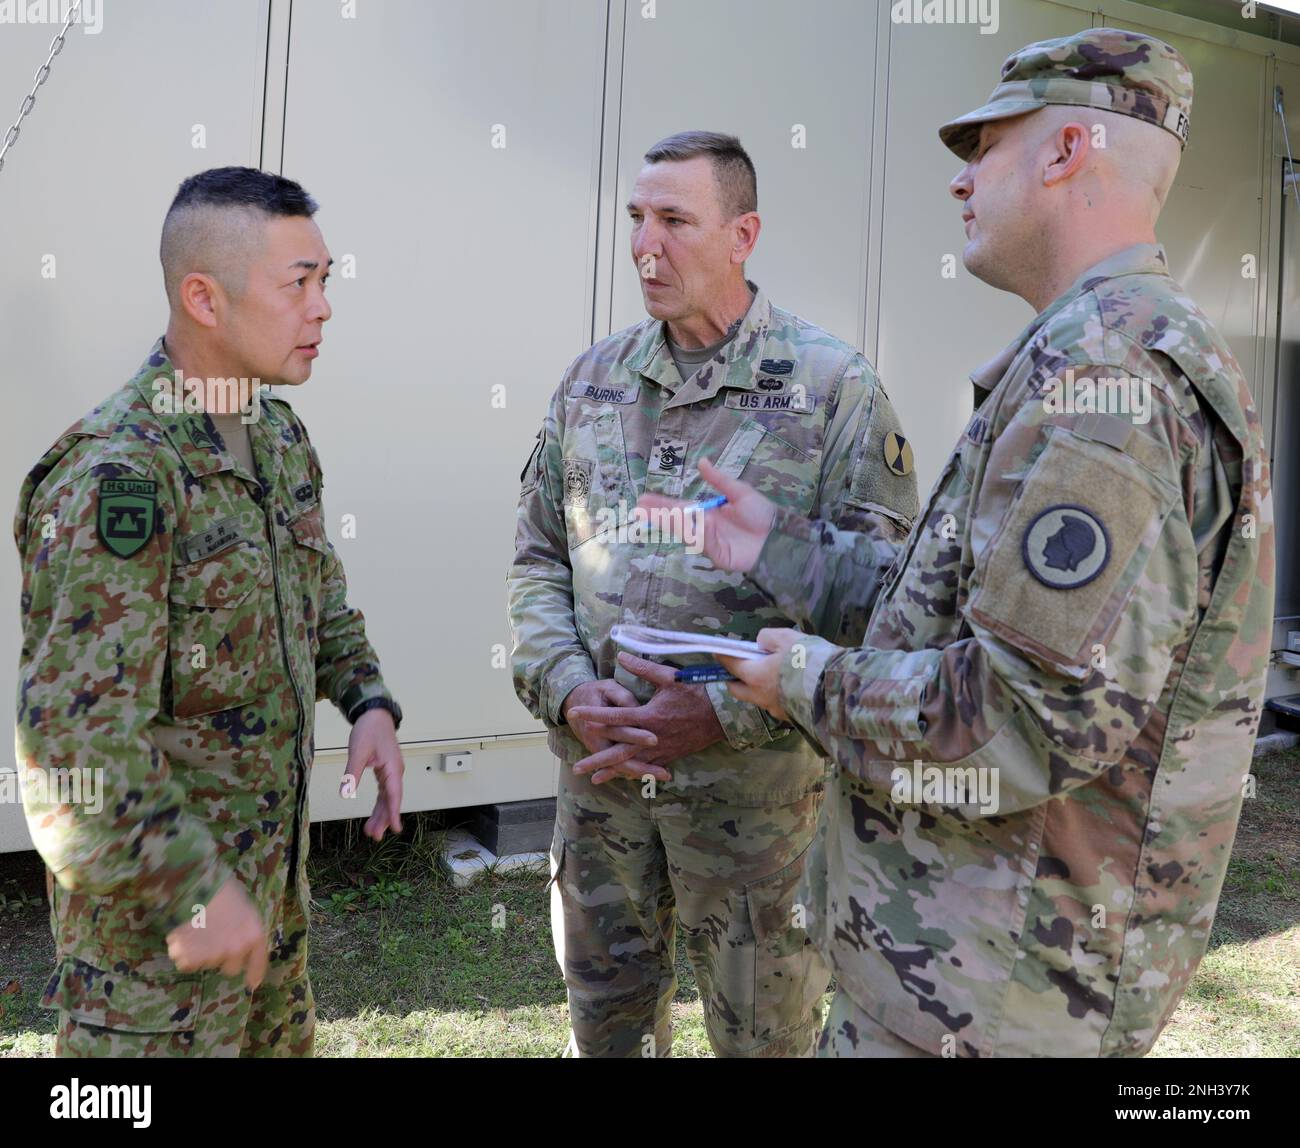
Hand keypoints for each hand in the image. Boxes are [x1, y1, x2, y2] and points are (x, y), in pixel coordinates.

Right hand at [166, 877, 268, 987]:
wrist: (196, 887)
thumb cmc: (223, 891)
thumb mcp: (245, 908)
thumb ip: (245, 929)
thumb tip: (242, 941)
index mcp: (254, 936)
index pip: (258, 963)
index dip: (255, 974)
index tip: (252, 983)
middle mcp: (236, 951)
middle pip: (230, 969)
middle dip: (223, 958)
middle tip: (214, 940)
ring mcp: (213, 956)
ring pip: (206, 964)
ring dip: (201, 953)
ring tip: (197, 931)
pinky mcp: (191, 958)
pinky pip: (186, 963)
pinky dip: (183, 953)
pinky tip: (183, 936)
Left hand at [343, 707, 404, 841]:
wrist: (375, 714)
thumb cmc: (369, 730)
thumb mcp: (358, 751)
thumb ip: (352, 773)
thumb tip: (345, 793)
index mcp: (392, 768)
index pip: (394, 795)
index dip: (394, 813)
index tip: (396, 829)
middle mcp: (395, 772)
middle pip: (391, 800)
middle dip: (384, 819)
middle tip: (373, 836)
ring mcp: (391, 772)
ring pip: (388, 797)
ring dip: (381, 814)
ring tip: (372, 831)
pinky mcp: (385, 770)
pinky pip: (385, 791)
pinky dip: (380, 804)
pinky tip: (375, 814)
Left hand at [566, 652, 724, 783]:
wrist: (722, 715)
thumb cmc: (696, 693)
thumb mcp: (669, 677)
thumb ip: (643, 668)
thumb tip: (621, 656)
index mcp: (648, 716)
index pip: (614, 715)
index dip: (592, 714)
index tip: (574, 714)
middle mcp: (651, 736)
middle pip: (618, 750)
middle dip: (597, 759)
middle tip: (577, 767)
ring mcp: (661, 749)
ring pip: (632, 763)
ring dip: (612, 771)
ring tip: (594, 778)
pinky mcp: (670, 755)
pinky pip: (648, 767)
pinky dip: (634, 772)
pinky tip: (623, 777)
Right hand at [637, 457, 776, 573]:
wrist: (779, 535)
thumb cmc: (761, 514)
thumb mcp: (739, 492)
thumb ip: (719, 480)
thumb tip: (701, 462)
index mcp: (707, 513)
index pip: (679, 508)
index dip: (661, 505)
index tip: (643, 500)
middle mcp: (704, 528)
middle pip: (676, 522)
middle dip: (659, 516)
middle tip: (638, 511)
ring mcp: (710, 543)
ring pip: (687, 533)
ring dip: (675, 523)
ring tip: (660, 514)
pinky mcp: (718, 555)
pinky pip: (706, 543)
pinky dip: (702, 533)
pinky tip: (701, 521)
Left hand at [718, 627, 803, 722]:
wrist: (836, 690)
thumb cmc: (809, 661)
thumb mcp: (788, 638)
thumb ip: (768, 638)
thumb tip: (760, 643)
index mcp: (756, 676)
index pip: (732, 666)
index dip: (724, 657)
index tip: (718, 652)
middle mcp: (761, 697)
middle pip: (738, 690)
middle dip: (734, 679)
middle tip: (739, 668)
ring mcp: (775, 710)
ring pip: (757, 699)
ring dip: (757, 688)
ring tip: (769, 676)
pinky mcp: (791, 717)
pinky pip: (776, 705)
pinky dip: (775, 695)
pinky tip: (787, 688)